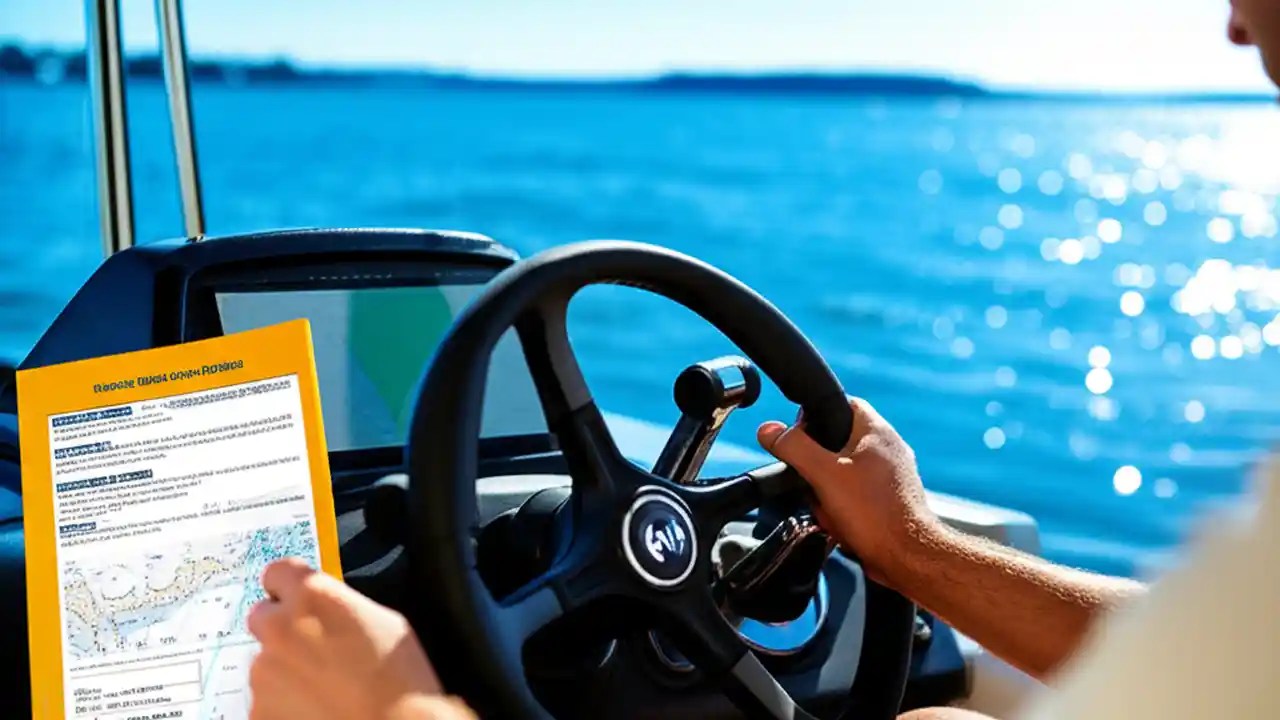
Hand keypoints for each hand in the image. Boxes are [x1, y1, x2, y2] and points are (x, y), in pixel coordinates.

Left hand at [246, 558, 473, 719]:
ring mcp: (264, 673)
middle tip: (313, 649)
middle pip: (262, 616)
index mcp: (313, 595)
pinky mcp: (257, 710)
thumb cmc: (400, 677)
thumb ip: (340, 605)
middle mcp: (280, 628)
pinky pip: (265, 700)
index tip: (298, 599)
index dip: (290, 587)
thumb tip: (326, 609)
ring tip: (323, 690)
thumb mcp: (382, 618)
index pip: (278, 572)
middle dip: (282, 628)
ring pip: (265, 663)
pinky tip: (315, 710)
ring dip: (285, 671)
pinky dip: (283, 705)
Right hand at [757, 396, 943, 586]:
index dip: (815, 415)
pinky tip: (841, 525)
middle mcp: (887, 451)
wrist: (907, 558)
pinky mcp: (886, 502)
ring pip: (841, 475)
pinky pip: (852, 499)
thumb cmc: (875, 514)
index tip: (800, 436)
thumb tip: (769, 430)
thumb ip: (795, 448)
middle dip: (817, 468)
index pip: (842, 403)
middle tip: (815, 483)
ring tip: (831, 510)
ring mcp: (889, 478)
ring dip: (827, 495)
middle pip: (836, 445)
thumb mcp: (825, 474)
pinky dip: (841, 512)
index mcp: (877, 433)